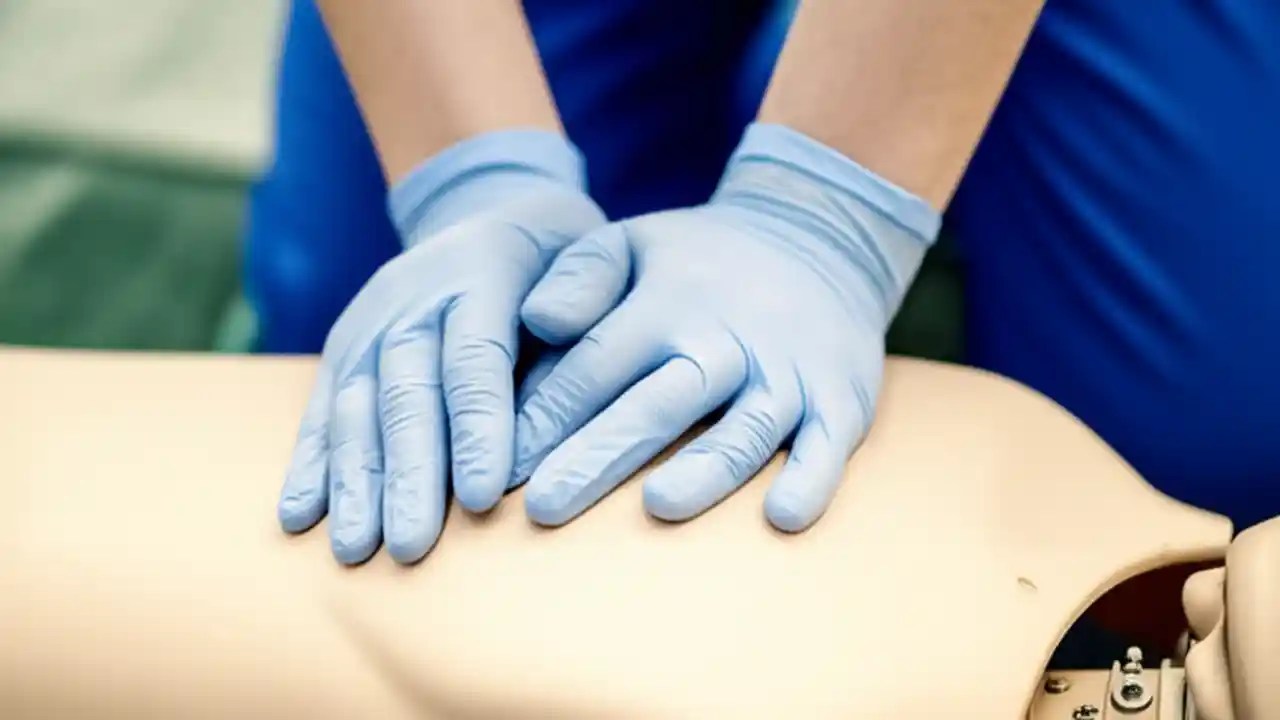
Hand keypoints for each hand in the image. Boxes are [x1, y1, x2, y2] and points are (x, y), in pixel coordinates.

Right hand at [277, 131, 605, 564]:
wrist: (494, 208)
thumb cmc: (563, 255)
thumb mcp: (596, 251)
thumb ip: (586, 286)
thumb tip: (552, 324)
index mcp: (481, 271)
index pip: (475, 358)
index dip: (476, 428)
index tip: (480, 498)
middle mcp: (413, 297)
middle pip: (405, 392)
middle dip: (407, 475)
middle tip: (411, 548)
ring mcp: (370, 322)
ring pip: (355, 406)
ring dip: (353, 483)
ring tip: (356, 552)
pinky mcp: (344, 347)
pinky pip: (321, 408)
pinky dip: (309, 464)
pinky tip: (298, 519)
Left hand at [513, 124, 940, 530]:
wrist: (821, 238)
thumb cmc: (702, 260)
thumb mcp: (634, 241)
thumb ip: (579, 277)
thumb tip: (535, 320)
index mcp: (666, 302)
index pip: (596, 365)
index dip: (545, 416)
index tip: (500, 467)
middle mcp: (726, 340)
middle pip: (659, 403)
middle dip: (600, 453)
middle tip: (544, 507)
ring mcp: (787, 373)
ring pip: (744, 428)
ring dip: (705, 467)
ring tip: (659, 505)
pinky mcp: (841, 401)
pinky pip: (829, 445)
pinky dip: (811, 478)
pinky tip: (782, 518)